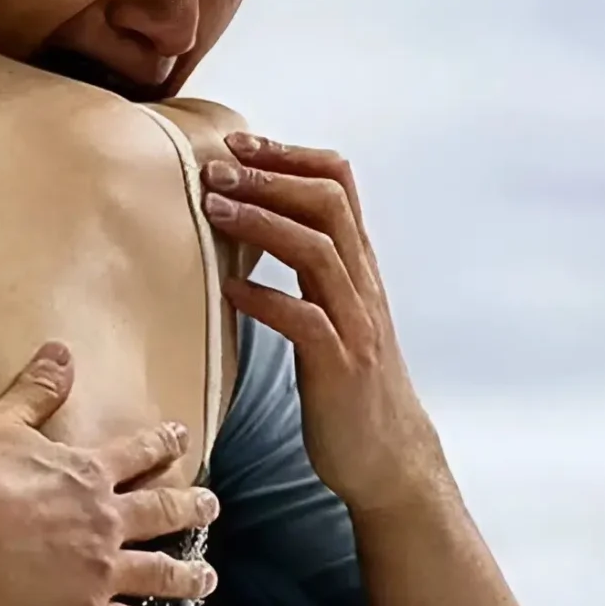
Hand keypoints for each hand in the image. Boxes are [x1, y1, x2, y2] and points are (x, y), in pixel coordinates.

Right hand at [0, 345, 217, 605]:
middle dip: (191, 508)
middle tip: (211, 508)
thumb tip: (60, 350)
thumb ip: (36, 390)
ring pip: (162, 574)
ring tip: (207, 579)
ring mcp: (101, 572)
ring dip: (190, 577)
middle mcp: (106, 521)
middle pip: (164, 513)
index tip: (182, 440)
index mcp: (86, 474)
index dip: (163, 445)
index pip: (138, 454)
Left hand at [204, 135, 437, 514]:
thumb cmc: (353, 392)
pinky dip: (264, 297)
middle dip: (270, 176)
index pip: (339, 185)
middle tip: (216, 169)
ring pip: (318, 249)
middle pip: (329, 203)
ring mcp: (356, 326)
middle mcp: (364, 288)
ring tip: (213, 209)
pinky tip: (230, 289)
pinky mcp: (341, 368)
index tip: (238, 145)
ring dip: (262, 222)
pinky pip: (304, 319)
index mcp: (360, 271)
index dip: (289, 155)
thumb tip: (263, 235)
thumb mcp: (336, 318)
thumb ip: (312, 276)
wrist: (391, 460)